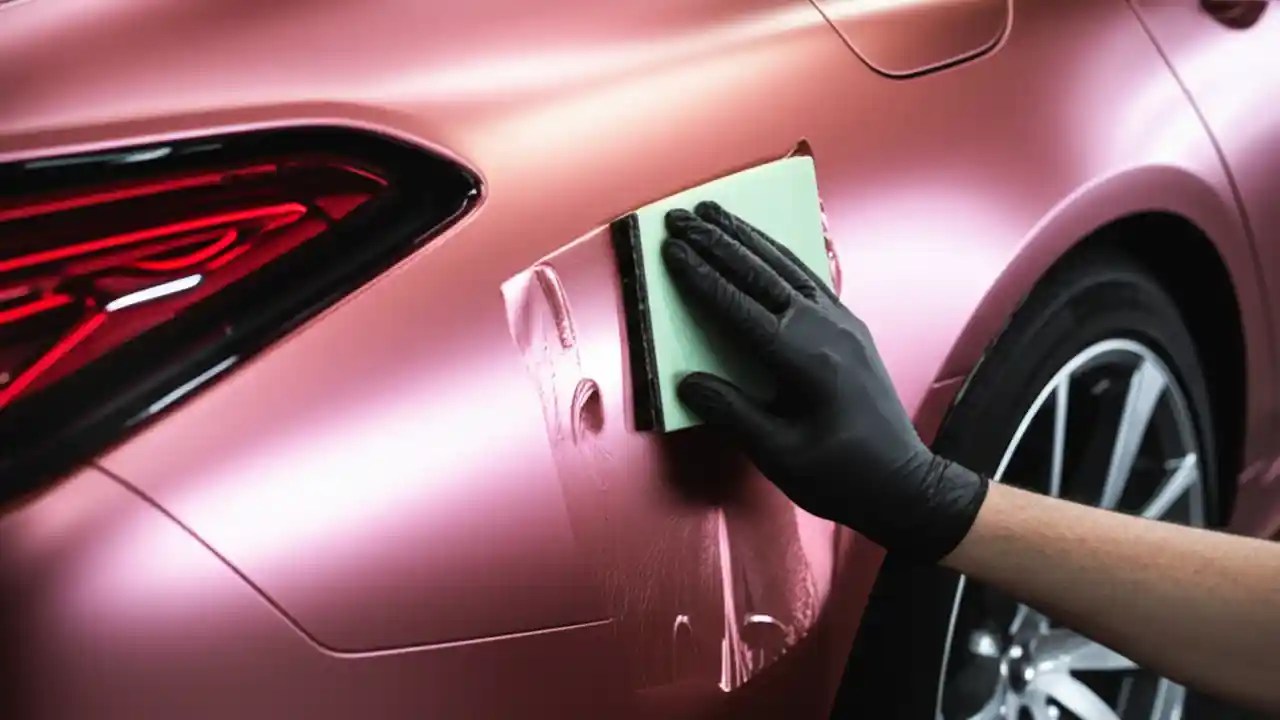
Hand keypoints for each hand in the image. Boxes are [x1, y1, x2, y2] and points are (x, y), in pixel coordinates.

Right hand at [662, 201, 986, 559]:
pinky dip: (778, 255)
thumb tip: (686, 381)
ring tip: (714, 211)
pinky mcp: (851, 328)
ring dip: (747, 237)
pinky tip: (761, 244)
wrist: (903, 484)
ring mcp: (842, 323)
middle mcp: (825, 329)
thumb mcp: (778, 454)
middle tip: (679, 216)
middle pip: (761, 274)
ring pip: (787, 267)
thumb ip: (731, 412)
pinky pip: (808, 278)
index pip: (739, 306)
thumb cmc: (839, 476)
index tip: (670, 249)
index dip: (701, 277)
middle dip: (716, 242)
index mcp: (804, 359)